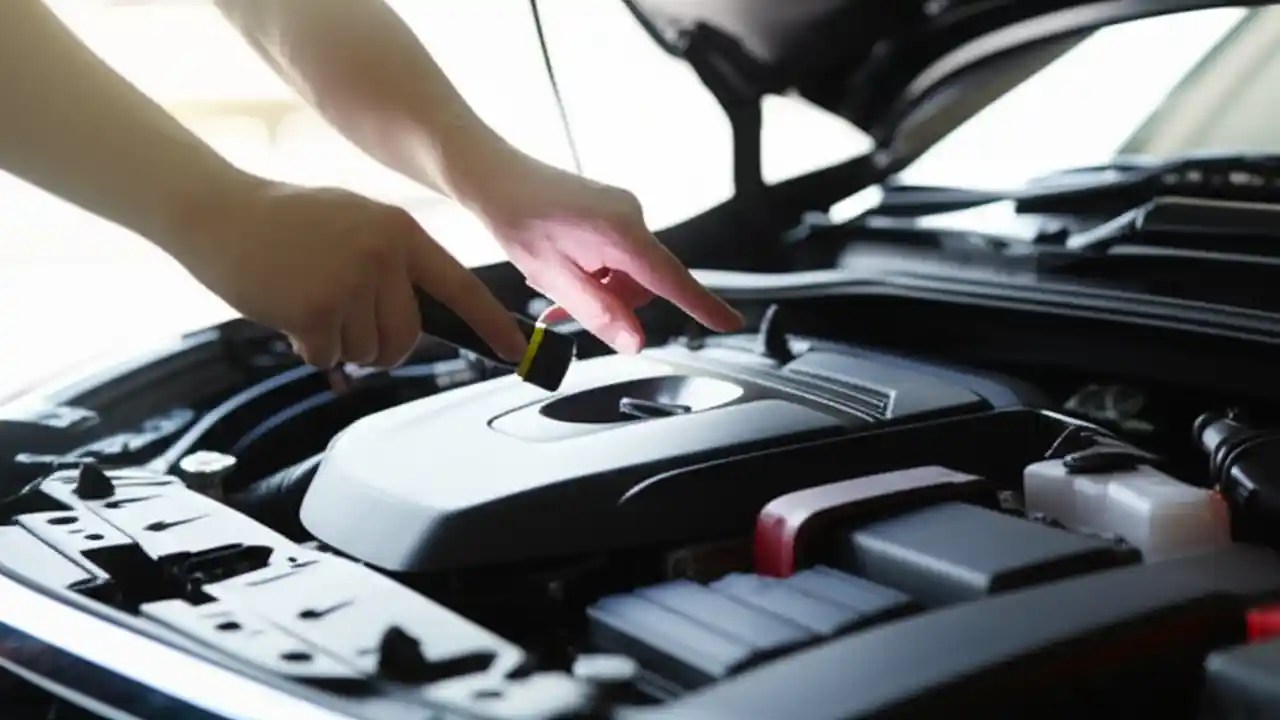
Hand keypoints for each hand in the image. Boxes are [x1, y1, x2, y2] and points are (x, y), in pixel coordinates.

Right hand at [164, 179, 525, 368]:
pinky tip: (288, 312)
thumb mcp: (354, 224)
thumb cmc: (285, 223)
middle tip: (347, 330)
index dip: (491, 324)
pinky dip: (309, 348)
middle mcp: (384, 255)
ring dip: (340, 345)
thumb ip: (390, 264)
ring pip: (367, 351)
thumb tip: (416, 321)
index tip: (515, 353)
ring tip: (310, 304)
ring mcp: (351, 282)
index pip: (460, 287)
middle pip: (407, 337)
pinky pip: (329, 356)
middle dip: (382, 350)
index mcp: (401, 232)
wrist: (218, 213)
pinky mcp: (317, 308)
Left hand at [463, 152, 743, 352]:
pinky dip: (596, 274)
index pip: (673, 279)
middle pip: (646, 283)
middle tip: (563, 310)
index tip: (730, 322)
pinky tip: (563, 272)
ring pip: (629, 274)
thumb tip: (636, 342)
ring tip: (554, 290)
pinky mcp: (612, 212)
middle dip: (614, 305)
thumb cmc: (517, 218)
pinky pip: (618, 257)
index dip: (703, 306)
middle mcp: (631, 216)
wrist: (492, 176)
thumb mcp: (554, 278)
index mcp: (622, 233)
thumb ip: (599, 313)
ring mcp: (623, 211)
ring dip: (599, 291)